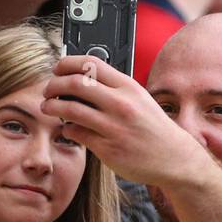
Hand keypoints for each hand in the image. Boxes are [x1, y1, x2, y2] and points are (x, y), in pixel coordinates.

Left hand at [41, 55, 202, 185]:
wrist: (174, 158)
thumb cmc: (153, 127)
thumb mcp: (138, 98)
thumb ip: (113, 87)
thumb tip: (81, 75)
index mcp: (128, 87)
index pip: (90, 63)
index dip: (67, 63)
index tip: (57, 69)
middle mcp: (121, 104)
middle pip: (75, 83)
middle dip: (54, 84)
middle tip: (47, 90)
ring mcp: (114, 127)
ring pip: (70, 109)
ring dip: (52, 106)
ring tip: (48, 107)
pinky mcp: (107, 148)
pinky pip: (76, 133)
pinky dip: (66, 128)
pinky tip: (67, 127)